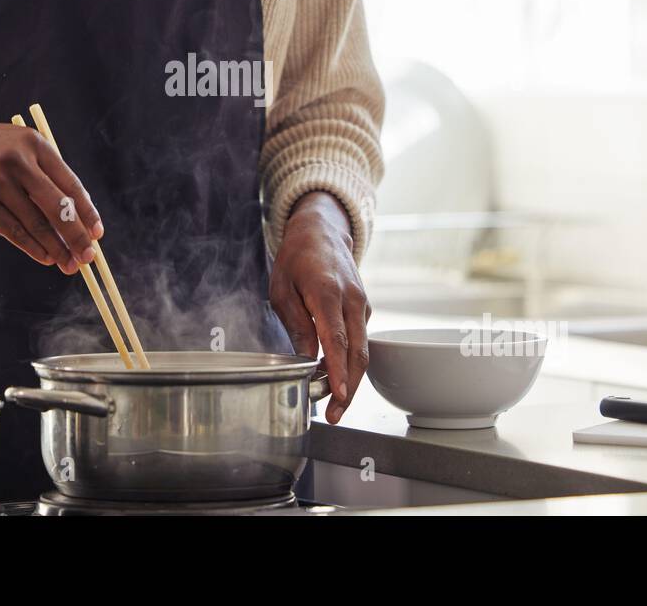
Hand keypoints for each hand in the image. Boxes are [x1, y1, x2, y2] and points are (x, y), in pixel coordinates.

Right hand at [0, 110, 101, 274]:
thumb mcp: (12, 144)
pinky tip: (45, 257)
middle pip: (58, 206)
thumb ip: (40, 170)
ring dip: (56, 248)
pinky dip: (33, 248)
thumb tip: (74, 213)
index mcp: (32, 142)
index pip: (69, 182)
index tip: (97, 233)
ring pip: (36, 224)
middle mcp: (16, 160)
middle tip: (89, 257)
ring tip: (69, 264)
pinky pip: (13, 231)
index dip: (86, 211)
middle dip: (77, 236)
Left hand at [269, 191, 370, 423]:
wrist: (322, 232)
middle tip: (333, 414)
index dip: (337, 371)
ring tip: (330, 402)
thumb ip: (296, 325)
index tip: (337, 395)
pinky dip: (349, 362)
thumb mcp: (282, 290)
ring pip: (362, 351)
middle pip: (357, 353)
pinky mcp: (363, 310)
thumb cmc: (296, 259)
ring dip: (349, 379)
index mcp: (328, 292)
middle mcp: (352, 300)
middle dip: (348, 388)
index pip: (336, 340)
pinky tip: (331, 376)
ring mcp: (362, 304)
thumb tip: (304, 359)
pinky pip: (360, 341)